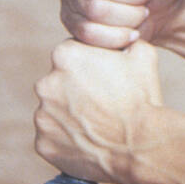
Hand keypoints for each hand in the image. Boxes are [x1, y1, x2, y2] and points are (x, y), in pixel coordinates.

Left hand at [34, 38, 163, 183]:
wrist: (140, 146)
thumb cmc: (142, 98)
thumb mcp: (142, 54)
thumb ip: (124, 39)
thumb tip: (123, 37)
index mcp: (65, 55)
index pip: (72, 53)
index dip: (90, 64)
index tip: (104, 76)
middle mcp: (45, 83)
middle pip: (59, 81)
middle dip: (77, 88)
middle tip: (103, 100)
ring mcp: (42, 116)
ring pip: (55, 110)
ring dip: (71, 113)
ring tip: (98, 122)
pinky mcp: (43, 144)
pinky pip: (53, 137)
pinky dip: (67, 138)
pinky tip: (90, 139)